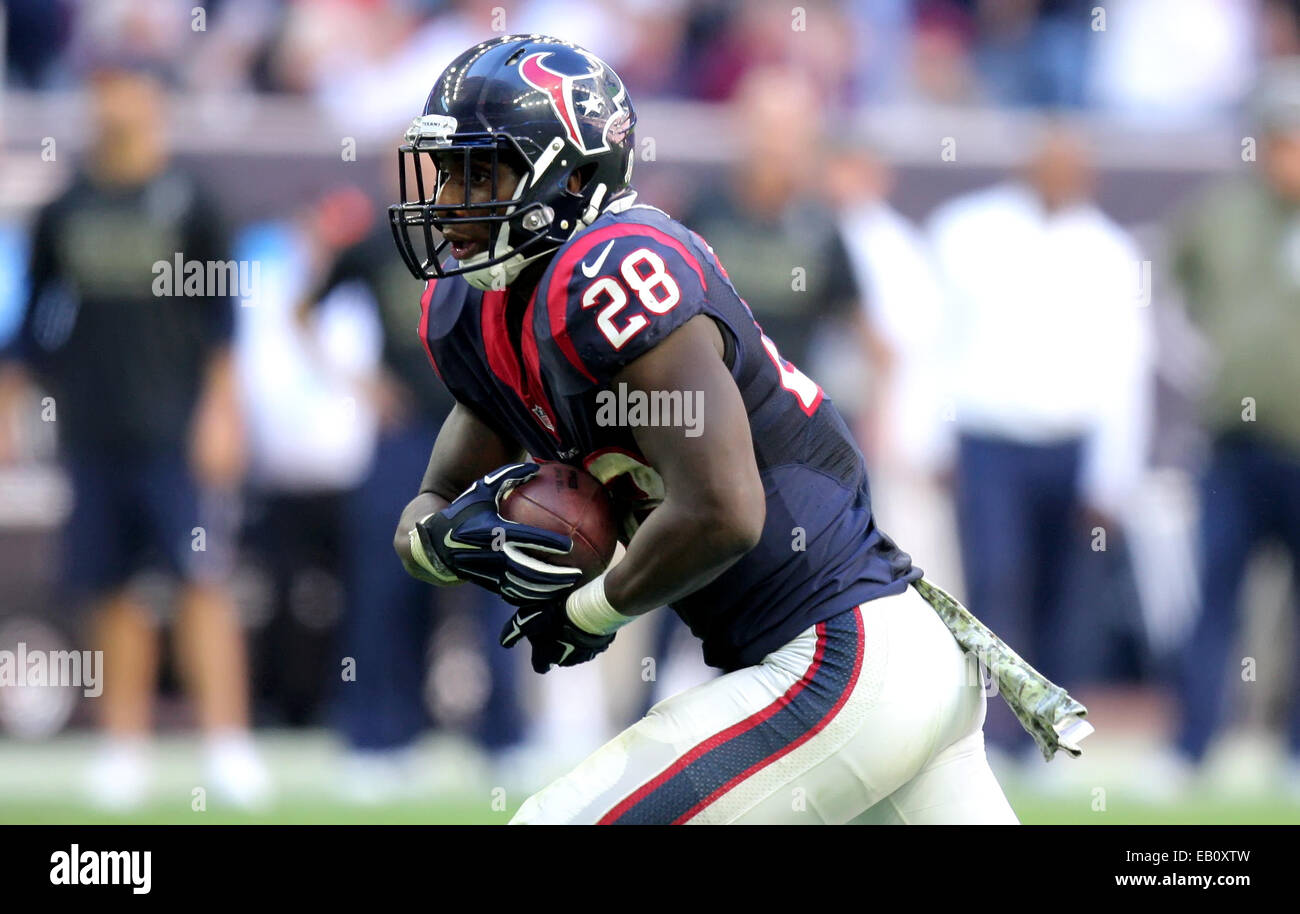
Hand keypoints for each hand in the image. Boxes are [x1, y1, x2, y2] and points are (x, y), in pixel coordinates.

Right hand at [409, 462, 582, 601]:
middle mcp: (490, 555)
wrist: (429, 541)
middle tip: (577, 574)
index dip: (547, 543)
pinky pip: (513, 592)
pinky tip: (550, 594)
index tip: (568, 545)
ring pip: (523, 587)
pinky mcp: (486, 584)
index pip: (525, 539)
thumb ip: (508, 476)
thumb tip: (537, 467)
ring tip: (569, 587)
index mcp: (491, 531)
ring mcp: (488, 573)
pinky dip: (533, 595)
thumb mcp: (481, 489)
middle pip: (528, 571)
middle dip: (553, 576)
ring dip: (547, 590)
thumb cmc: (461, 510)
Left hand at [499, 601, 615, 672]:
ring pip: (577, 653)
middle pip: (560, 659)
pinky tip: (588, 623)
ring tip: (574, 624)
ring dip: (575, 643)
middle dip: (558, 648)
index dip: (540, 658)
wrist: (589, 608)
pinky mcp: (601, 646)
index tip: (541, 648)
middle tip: (558, 629)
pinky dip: (590, 638)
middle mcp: (566, 660)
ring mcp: (585, 655)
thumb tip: (503, 643)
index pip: (540, 666)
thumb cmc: (556, 613)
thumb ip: (515, 631)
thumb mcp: (529, 618)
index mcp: (547, 656)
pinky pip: (594, 645)